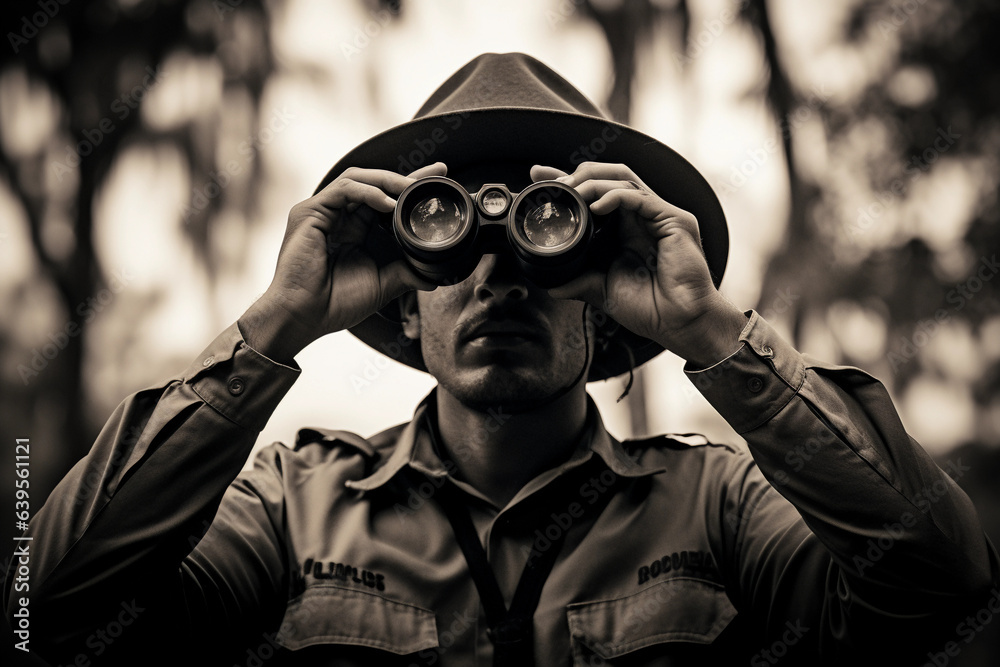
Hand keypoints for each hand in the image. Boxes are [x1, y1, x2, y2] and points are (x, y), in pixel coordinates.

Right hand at [239, 162, 447, 361]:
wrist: (305, 316)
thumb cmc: (335, 303)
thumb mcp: (382, 285)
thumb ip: (405, 274)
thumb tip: (434, 276)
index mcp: (352, 229)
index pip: (383, 199)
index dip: (408, 187)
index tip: (437, 177)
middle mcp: (337, 216)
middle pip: (373, 183)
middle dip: (404, 177)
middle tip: (434, 173)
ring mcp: (322, 212)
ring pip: (358, 179)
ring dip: (388, 181)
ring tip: (411, 189)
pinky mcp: (309, 212)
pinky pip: (343, 190)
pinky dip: (368, 192)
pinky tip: (388, 203)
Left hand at [530, 161, 745, 366]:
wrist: (682, 325)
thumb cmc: (653, 309)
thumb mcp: (604, 292)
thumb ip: (580, 282)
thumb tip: (551, 285)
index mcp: (627, 229)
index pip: (598, 193)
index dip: (571, 181)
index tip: (540, 177)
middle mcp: (643, 217)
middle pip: (609, 176)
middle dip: (577, 173)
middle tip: (552, 184)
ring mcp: (659, 216)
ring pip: (624, 178)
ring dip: (591, 182)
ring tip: (569, 192)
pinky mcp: (674, 221)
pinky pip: (640, 197)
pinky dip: (614, 197)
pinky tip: (595, 207)